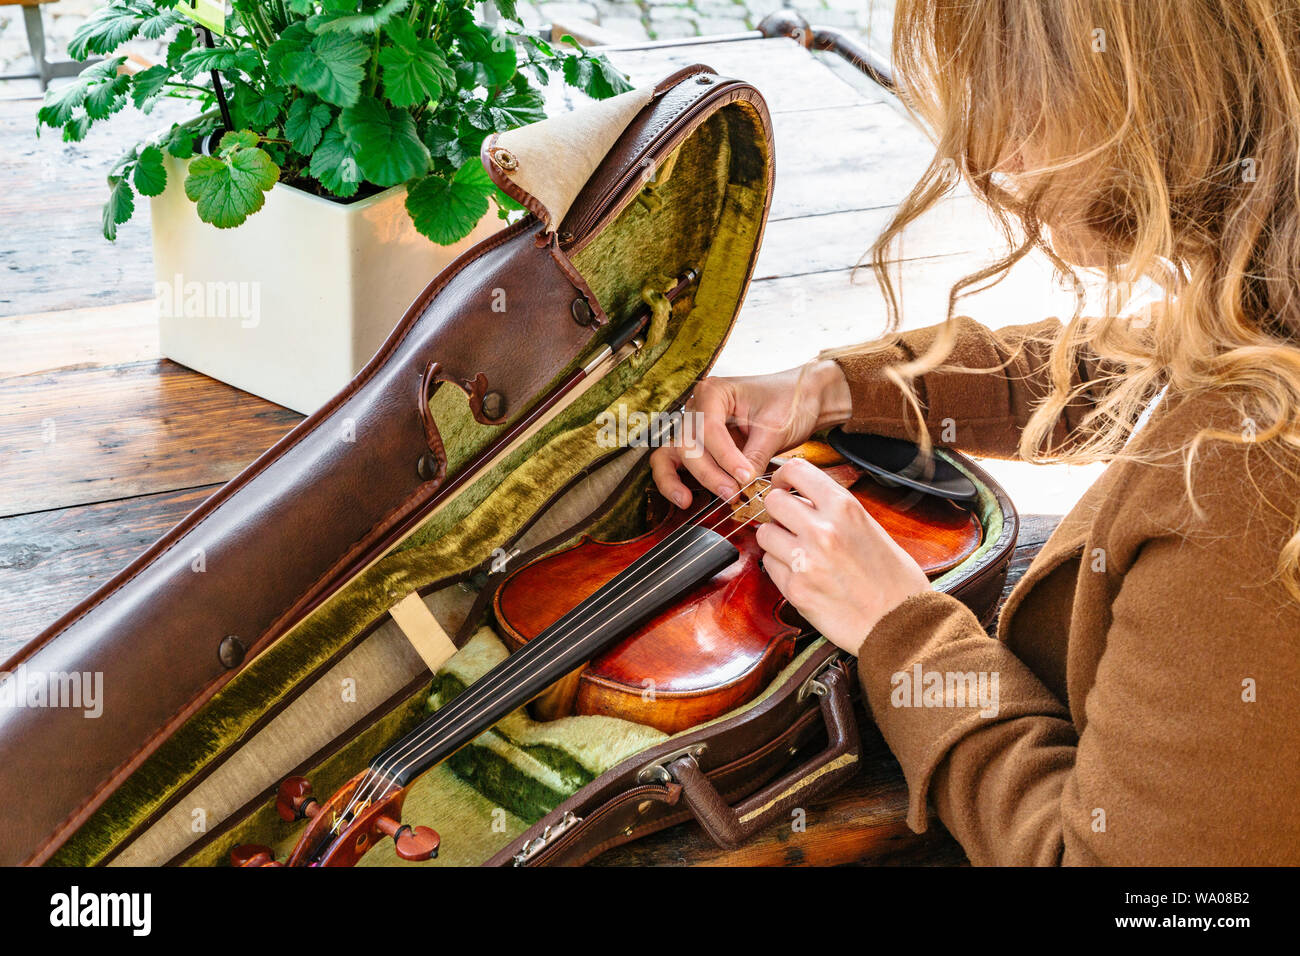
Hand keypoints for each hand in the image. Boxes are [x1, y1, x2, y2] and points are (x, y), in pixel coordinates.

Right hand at [650, 359, 851, 507]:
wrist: (803, 398)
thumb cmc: (790, 402)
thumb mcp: (775, 429)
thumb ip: (754, 457)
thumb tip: (740, 486)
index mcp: (714, 391)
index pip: (709, 429)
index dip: (725, 458)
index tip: (745, 477)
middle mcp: (698, 406)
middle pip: (688, 444)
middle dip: (708, 472)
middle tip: (733, 492)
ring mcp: (695, 425)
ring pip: (674, 454)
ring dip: (683, 478)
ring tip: (690, 501)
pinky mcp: (701, 444)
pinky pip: (677, 462)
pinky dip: (675, 480)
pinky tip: (685, 498)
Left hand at [755, 458, 930, 655]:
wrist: (901, 623)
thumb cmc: (894, 579)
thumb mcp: (870, 528)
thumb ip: (835, 511)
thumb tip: (803, 500)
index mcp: (844, 508)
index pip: (796, 470)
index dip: (783, 477)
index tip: (783, 486)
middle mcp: (822, 529)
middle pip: (772, 502)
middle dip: (778, 511)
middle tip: (788, 522)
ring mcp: (805, 560)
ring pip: (765, 534)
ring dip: (776, 541)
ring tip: (797, 551)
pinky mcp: (795, 589)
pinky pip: (769, 566)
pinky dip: (780, 568)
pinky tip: (801, 574)